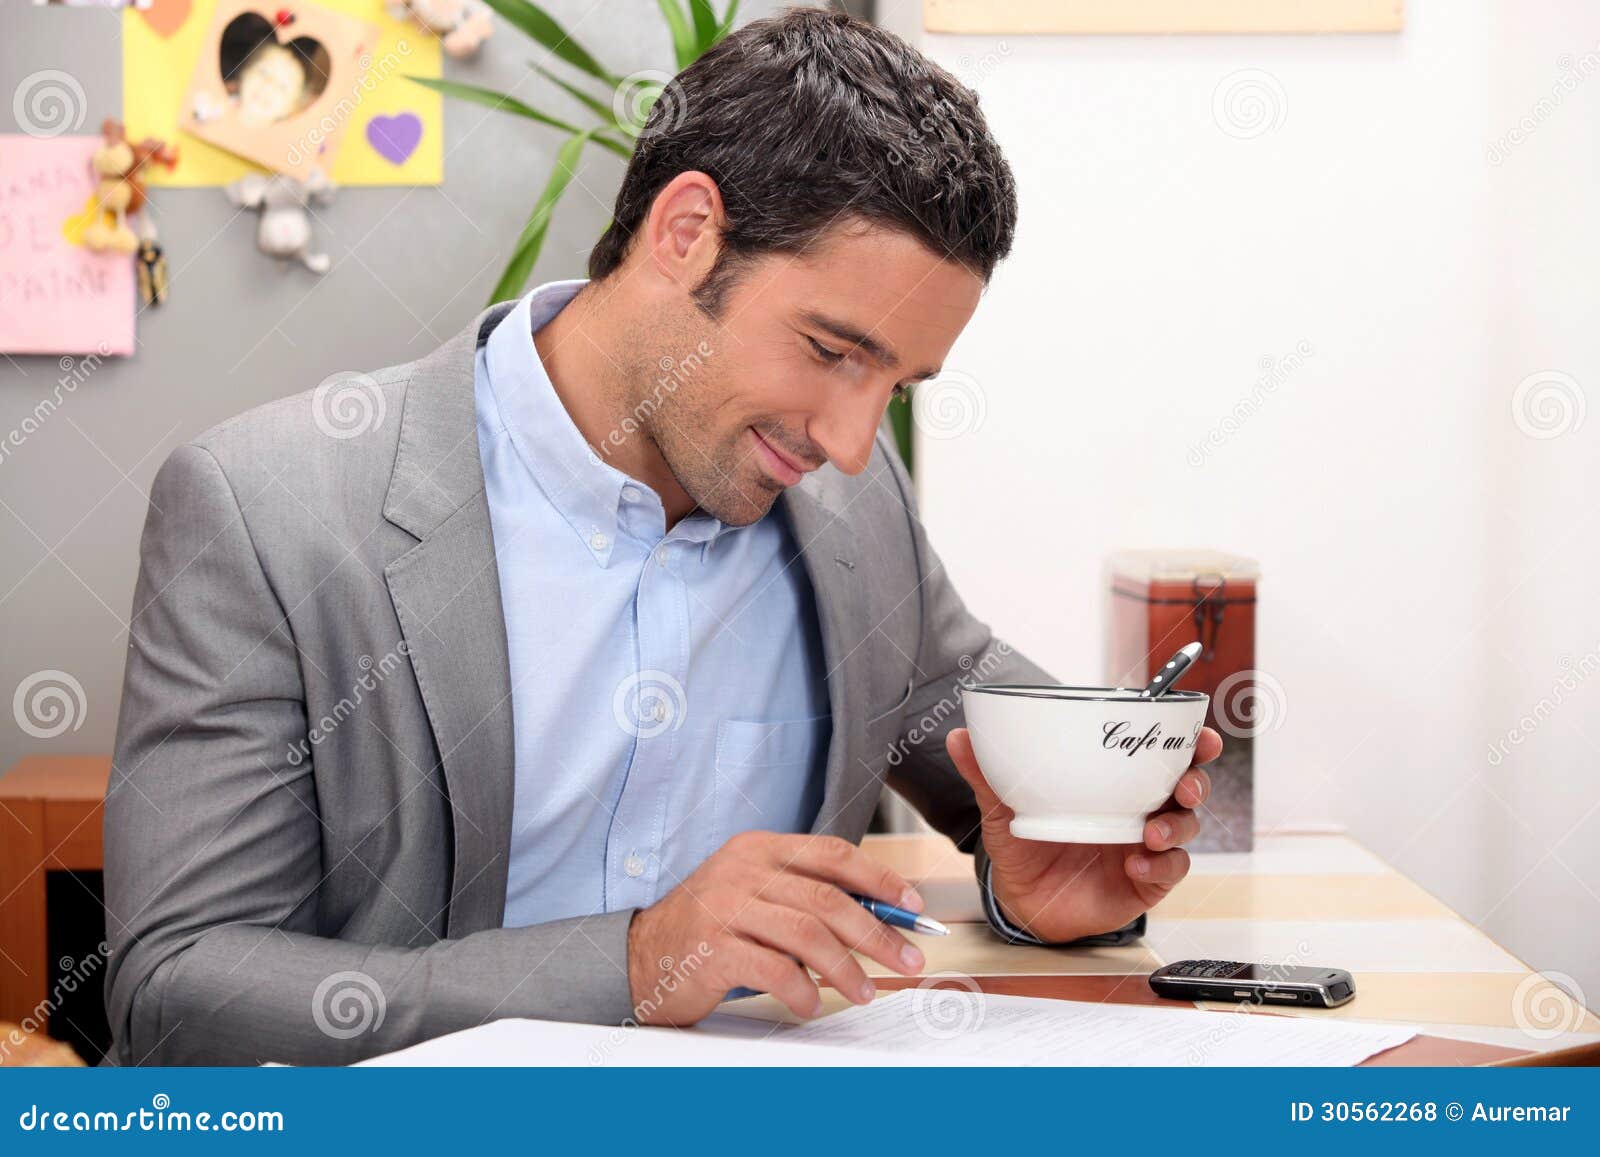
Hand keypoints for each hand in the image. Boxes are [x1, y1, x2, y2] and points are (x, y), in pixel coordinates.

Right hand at [625, 832, 927, 1024]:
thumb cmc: (709, 928)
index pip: (833, 854)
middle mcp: (743, 870)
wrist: (640, 956)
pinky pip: (775, 970)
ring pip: (808, 934)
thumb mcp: (756, 895)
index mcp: (760, 848)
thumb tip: (878, 919)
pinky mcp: (713, 947)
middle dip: (877, 933)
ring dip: (847, 968)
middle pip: (828, 899)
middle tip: (907, 960)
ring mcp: (725, 906)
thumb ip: (806, 898)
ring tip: (864, 991)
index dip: (879, 879)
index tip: (912, 906)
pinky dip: (802, 991)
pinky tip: (810, 1004)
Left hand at [947, 725, 1221, 943]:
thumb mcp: (1004, 806)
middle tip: (1184, 785)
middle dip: (1196, 780)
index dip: (1189, 741)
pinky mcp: (1146, 881)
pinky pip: (1168, 870)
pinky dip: (1160, 865)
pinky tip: (1137, 864)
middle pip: (1187, 786)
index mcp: (1116, 781)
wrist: (1021, 898)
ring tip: (1151, 832)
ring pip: (1185, 827)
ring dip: (1177, 826)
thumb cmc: (1025, 842)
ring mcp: (1146, 845)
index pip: (1162, 752)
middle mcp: (1139, 808)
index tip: (1199, 733)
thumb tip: (959, 736)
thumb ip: (987, 773)